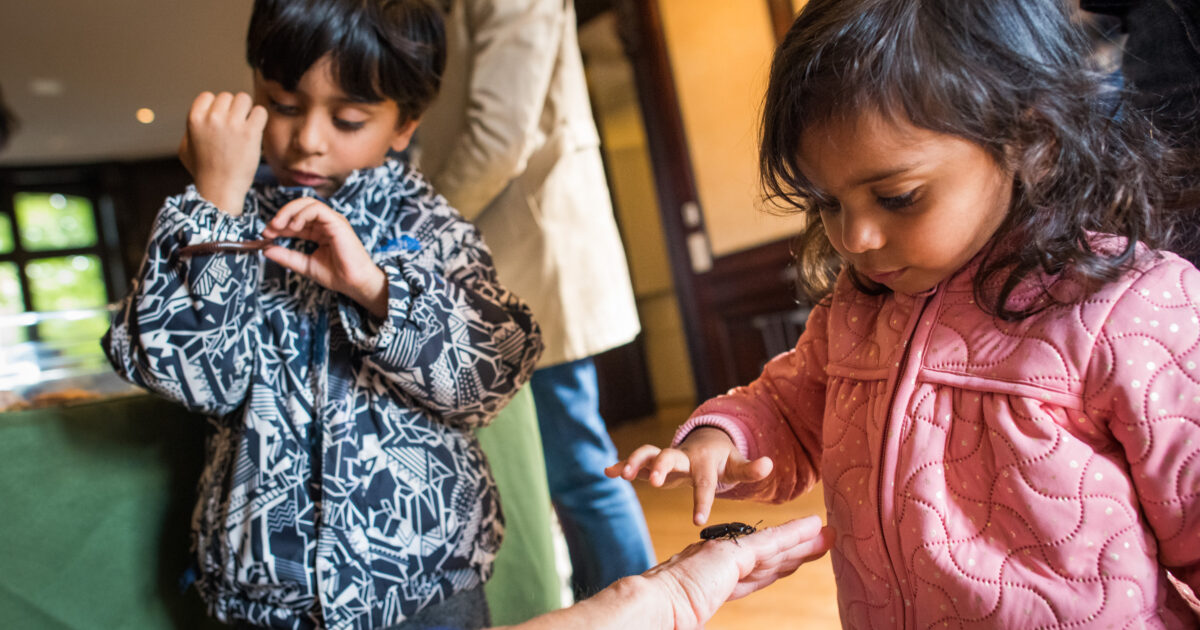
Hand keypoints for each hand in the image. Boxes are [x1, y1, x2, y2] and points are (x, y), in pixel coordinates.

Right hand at [178, 91, 266, 215]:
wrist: (220, 189)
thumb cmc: (203, 171)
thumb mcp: (185, 148)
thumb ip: (190, 129)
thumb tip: (200, 117)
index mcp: (195, 119)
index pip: (208, 96)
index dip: (216, 107)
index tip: (220, 121)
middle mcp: (213, 118)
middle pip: (228, 96)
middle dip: (233, 109)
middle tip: (235, 127)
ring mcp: (232, 124)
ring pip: (244, 99)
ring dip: (247, 111)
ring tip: (246, 126)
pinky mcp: (250, 132)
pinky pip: (260, 111)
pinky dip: (259, 119)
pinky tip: (255, 130)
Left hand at [261, 197, 387, 315]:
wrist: (354, 283)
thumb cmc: (336, 275)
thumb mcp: (304, 264)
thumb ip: (286, 256)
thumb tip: (265, 249)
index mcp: (320, 231)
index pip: (296, 220)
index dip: (279, 225)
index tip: (265, 235)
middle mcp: (326, 223)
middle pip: (300, 207)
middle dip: (281, 214)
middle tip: (269, 228)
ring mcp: (332, 220)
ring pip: (307, 203)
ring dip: (289, 212)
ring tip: (278, 226)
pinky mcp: (337, 222)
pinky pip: (317, 209)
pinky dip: (302, 215)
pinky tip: (294, 227)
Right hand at [605, 427, 772, 524]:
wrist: (707, 444)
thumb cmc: (724, 462)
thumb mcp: (738, 467)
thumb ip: (751, 469)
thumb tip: (769, 464)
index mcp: (704, 463)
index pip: (704, 483)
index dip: (702, 501)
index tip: (697, 521)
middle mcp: (682, 457)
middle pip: (670, 457)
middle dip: (661, 467)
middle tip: (654, 481)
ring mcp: (666, 457)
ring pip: (648, 454)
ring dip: (634, 461)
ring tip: (620, 473)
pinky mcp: (653, 462)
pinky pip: (635, 461)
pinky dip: (620, 464)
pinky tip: (606, 471)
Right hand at [643, 515, 834, 629]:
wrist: (654, 606)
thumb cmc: (664, 616)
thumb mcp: (690, 615)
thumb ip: (699, 614)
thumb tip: (698, 624)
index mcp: (713, 580)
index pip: (755, 572)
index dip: (779, 564)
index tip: (797, 559)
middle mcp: (722, 563)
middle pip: (771, 558)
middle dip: (799, 549)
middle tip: (823, 539)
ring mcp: (728, 556)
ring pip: (777, 549)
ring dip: (805, 542)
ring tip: (827, 534)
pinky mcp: (733, 554)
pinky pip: (771, 542)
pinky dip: (794, 534)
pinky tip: (814, 528)